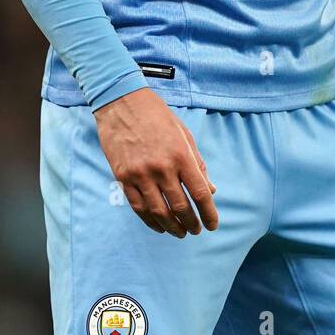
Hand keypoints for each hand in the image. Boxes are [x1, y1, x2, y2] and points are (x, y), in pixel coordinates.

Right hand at [94, 88, 218, 237]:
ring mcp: (140, 174)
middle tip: (196, 230)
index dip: (209, 213)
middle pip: (181, 207)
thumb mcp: (184, 134)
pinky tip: (159, 226)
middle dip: (191, 223)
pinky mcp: (123, 177)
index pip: (200, 193)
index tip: (213, 225)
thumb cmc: (157, 116)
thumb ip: (197, 163)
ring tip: (180, 233)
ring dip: (172, 227)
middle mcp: (161, 167)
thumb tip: (210, 189)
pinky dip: (150, 221)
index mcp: (181, 155)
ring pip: (159, 212)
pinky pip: (138, 207)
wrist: (121, 102)